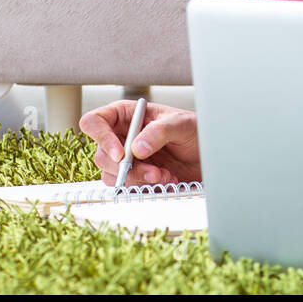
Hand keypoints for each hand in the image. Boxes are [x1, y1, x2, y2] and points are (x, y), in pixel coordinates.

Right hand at [78, 100, 201, 185]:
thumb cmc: (193, 130)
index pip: (95, 122)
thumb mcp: (181, 124)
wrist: (207, 153)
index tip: (121, 154)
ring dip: (139, 179)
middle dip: (127, 167)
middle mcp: (120, 136)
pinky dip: (145, 186)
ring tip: (164, 174)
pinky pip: (126, 186)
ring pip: (111, 174)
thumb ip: (159, 132)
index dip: (101, 138)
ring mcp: (126, 158)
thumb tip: (137, 148)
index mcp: (125, 115)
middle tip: (153, 170)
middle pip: (101, 155)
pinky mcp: (134, 176)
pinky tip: (165, 179)